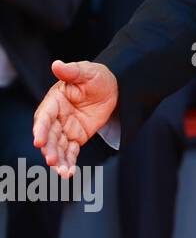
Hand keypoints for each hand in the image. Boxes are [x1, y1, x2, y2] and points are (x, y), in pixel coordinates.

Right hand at [33, 60, 119, 178]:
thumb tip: (57, 64)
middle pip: (50, 135)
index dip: (41, 128)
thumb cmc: (97, 77)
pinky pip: (71, 152)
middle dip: (49, 149)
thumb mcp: (88, 72)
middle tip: (52, 160)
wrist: (115, 87)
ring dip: (59, 159)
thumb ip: (72, 71)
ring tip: (62, 172)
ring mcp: (66, 128)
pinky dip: (69, 162)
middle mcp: (56, 117)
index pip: (45, 116)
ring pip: (58, 146)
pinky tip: (69, 173)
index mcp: (55, 101)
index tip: (38, 140)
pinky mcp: (77, 137)